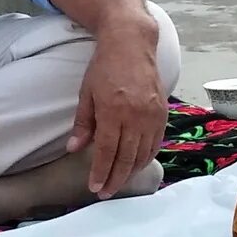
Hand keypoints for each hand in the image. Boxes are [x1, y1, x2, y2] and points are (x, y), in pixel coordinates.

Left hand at [68, 23, 167, 198]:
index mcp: (113, 111)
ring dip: (131, 172)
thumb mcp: (86, 93)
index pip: (107, 151)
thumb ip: (83, 124)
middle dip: (115, 178)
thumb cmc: (104, 67)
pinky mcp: (162, 112)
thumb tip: (73, 148)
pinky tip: (136, 165)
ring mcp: (151, 115)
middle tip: (105, 192)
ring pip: (143, 153)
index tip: (95, 187)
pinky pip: (155, 142)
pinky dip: (146, 157)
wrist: (131, 43)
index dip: (101, 172)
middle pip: (126, 157)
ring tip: (119, 182)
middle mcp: (135, 116)